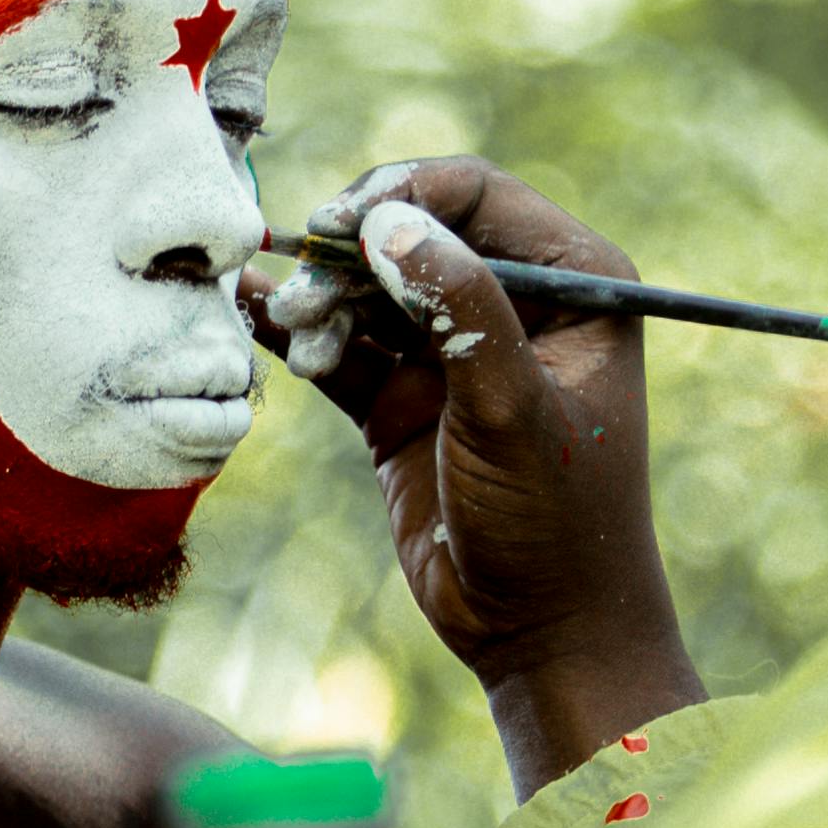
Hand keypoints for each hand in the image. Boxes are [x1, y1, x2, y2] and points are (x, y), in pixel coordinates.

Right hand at [248, 158, 701, 792]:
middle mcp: (514, 305)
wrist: (537, 633)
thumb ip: (460, 310)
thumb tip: (387, 221)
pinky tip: (251, 314)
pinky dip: (298, 332)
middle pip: (410, 232)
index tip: (344, 225)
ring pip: (368, 290)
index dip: (405, 194)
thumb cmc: (556, 524)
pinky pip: (341, 346)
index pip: (476, 195)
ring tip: (292, 327)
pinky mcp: (401, 401)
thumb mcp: (512, 409)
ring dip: (320, 298)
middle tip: (304, 287)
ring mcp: (451, 353)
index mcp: (575, 284)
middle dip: (349, 253)